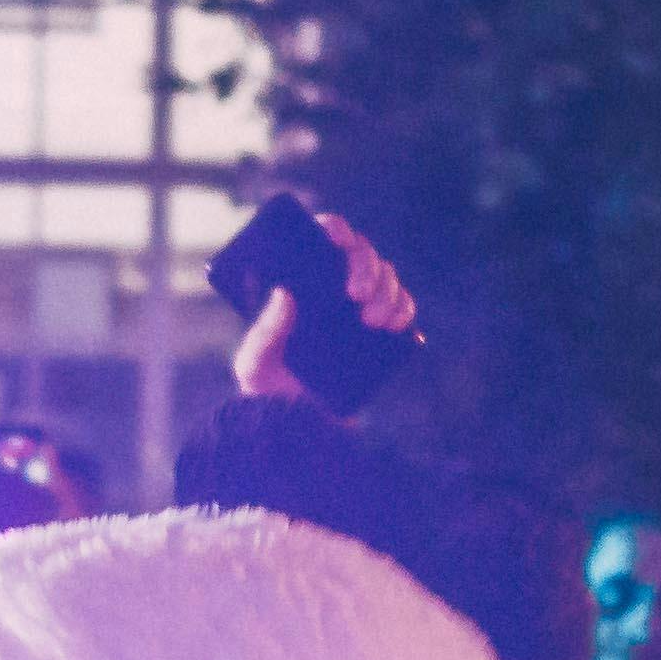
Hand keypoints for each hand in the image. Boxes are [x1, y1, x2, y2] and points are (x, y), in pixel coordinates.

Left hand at [230, 211, 415, 400]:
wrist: (298, 429)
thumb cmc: (267, 391)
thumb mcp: (256, 363)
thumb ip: (266, 332)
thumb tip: (284, 292)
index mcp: (301, 283)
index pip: (322, 239)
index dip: (335, 230)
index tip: (338, 243)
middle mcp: (331, 289)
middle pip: (361, 253)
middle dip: (367, 266)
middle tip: (355, 295)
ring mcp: (357, 309)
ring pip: (386, 277)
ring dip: (388, 290)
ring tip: (373, 322)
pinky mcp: (379, 333)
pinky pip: (402, 309)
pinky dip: (404, 311)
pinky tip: (395, 324)